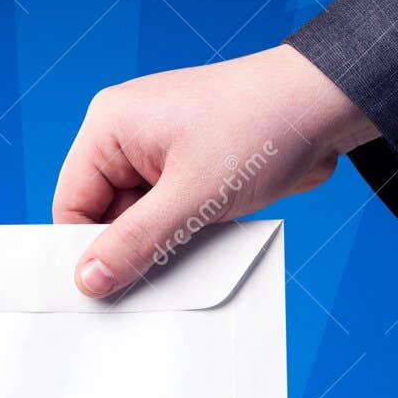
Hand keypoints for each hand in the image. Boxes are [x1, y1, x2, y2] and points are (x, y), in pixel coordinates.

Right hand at [52, 43, 377, 296]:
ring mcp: (160, 153)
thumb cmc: (259, 129)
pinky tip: (204, 244)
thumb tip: (88, 280)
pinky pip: (169, 216)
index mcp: (111, 126)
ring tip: (190, 251)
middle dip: (128, 250)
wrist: (326, 106)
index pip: (71, 203)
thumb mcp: (191, 198)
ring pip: (139, 221)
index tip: (102, 291)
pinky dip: (182, 237)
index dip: (83, 250)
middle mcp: (129, 136)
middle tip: (150, 281)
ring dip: (160, 246)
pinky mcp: (190, 169)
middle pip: (103, 215)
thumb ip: (135, 243)